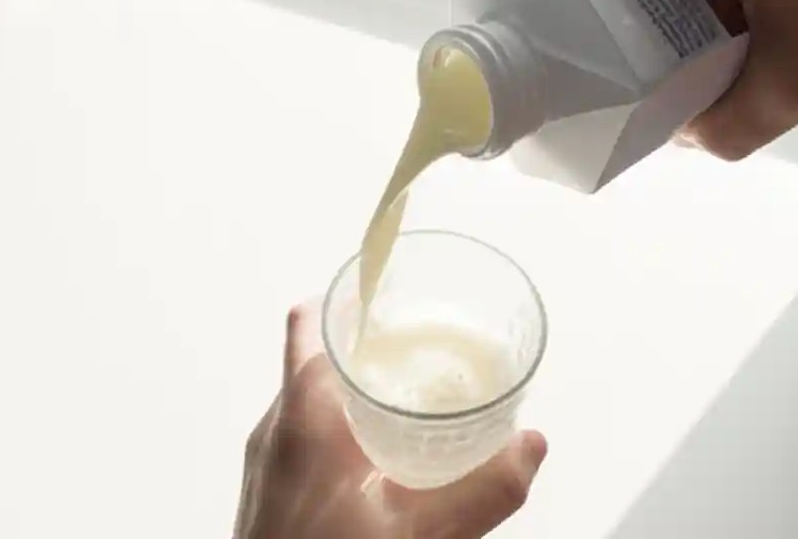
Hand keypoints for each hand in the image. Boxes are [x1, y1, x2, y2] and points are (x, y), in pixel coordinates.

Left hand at [234, 300, 546, 538]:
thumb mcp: (421, 532)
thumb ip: (485, 488)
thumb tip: (531, 447)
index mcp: (303, 416)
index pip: (313, 324)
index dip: (349, 297)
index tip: (388, 283)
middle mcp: (275, 429)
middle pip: (313, 355)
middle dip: (365, 343)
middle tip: (419, 345)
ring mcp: (266, 463)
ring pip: (307, 399)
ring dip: (354, 390)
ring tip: (410, 403)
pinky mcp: (269, 493)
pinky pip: (303, 438)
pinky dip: (342, 429)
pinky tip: (382, 465)